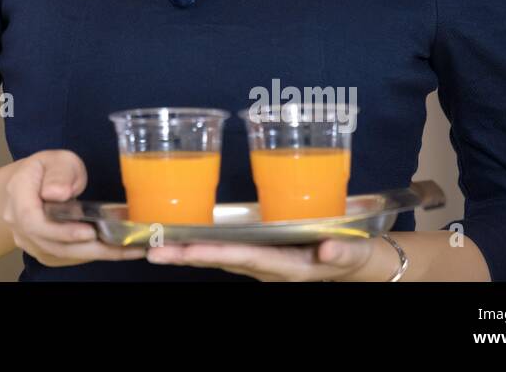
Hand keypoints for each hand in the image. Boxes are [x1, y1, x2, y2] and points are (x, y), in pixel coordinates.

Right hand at [3, 150, 147, 267]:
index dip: (62, 231)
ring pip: (61, 254)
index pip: (34, 220)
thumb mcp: (56, 159)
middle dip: (88, 247)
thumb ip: (59, 173)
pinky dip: (92, 254)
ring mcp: (29, 241)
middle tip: (120, 244)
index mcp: (18, 194)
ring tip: (128, 248)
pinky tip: (117, 249)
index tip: (89, 231)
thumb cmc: (46, 171)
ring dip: (96, 253)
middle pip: (50, 244)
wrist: (27, 188)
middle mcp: (18, 224)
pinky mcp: (43, 252)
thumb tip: (57, 193)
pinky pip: (67, 257)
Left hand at [146, 236, 377, 280]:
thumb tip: (327, 248)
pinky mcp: (258, 253)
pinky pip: (224, 250)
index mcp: (283, 265)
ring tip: (153, 245)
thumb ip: (340, 251)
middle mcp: (265, 267)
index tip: (186, 249)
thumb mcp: (351, 253)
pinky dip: (200, 245)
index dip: (213, 252)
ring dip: (186, 252)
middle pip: (219, 259)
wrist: (354, 264)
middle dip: (185, 256)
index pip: (242, 257)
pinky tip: (180, 238)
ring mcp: (259, 261)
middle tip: (151, 251)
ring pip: (217, 256)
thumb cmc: (352, 255)